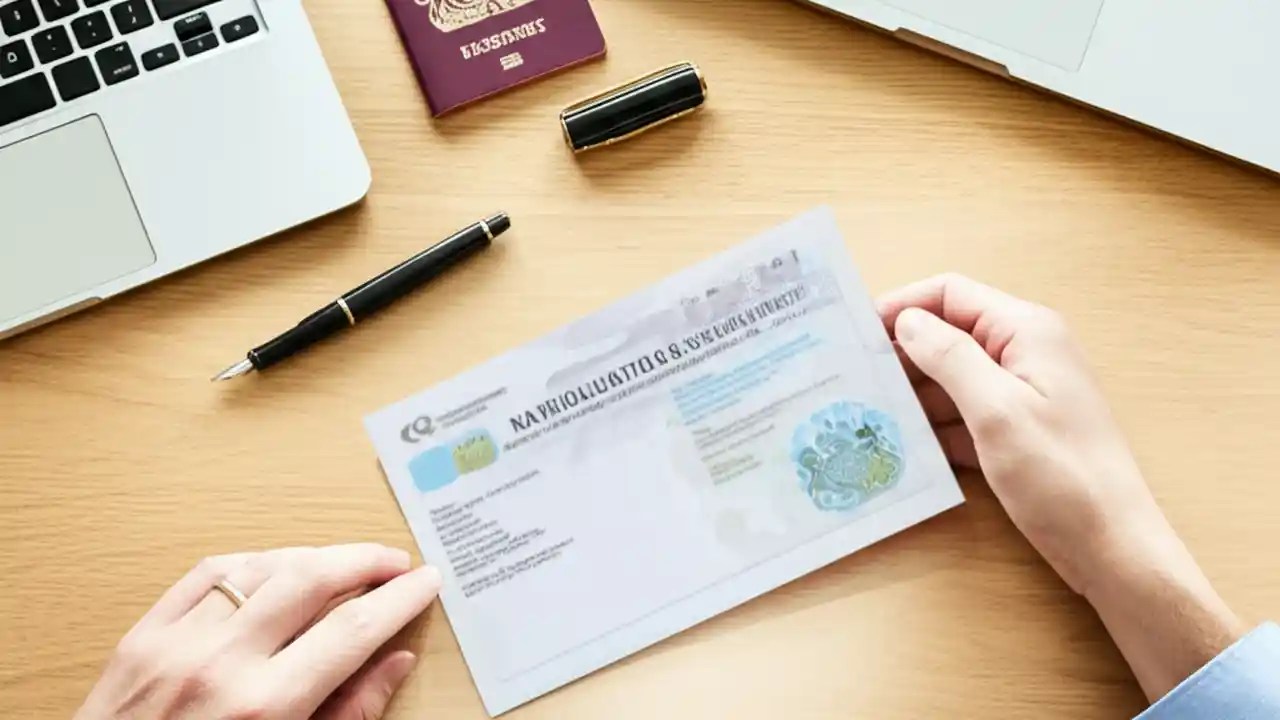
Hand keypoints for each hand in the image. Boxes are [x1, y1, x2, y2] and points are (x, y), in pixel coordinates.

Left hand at [76, 544, 440, 719]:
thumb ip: (350, 712)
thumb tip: (395, 660)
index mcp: (264, 709)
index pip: (353, 630)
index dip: (400, 598)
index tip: (426, 582)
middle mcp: (220, 666)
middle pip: (312, 579)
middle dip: (364, 560)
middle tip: (395, 561)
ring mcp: (175, 645)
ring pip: (262, 565)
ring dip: (313, 555)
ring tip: (344, 563)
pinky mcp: (141, 637)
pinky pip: (207, 574)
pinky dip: (252, 561)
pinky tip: (277, 566)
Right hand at [876, 273, 1154, 593]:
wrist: (1112, 548)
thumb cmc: (1062, 477)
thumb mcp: (997, 411)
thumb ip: (950, 358)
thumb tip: (906, 321)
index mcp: (1026, 332)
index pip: (951, 294)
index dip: (901, 306)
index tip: (853, 331)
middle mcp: (1024, 353)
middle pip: (948, 334)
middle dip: (901, 353)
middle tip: (850, 377)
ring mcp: (1021, 394)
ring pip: (950, 378)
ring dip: (912, 393)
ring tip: (863, 412)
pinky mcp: (1016, 432)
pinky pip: (962, 415)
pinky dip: (933, 426)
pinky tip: (900, 443)